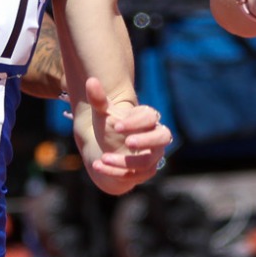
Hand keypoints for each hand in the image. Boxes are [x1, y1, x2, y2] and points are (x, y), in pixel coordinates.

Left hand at [79, 75, 171, 195]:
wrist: (108, 150)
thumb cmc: (111, 128)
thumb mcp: (103, 114)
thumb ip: (99, 99)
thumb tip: (91, 81)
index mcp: (148, 119)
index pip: (150, 117)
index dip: (135, 122)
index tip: (116, 126)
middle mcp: (156, 137)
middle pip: (163, 137)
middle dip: (146, 140)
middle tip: (128, 142)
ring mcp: (153, 156)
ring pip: (147, 162)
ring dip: (125, 161)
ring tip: (103, 158)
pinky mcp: (145, 173)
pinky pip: (134, 175)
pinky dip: (115, 172)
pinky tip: (97, 165)